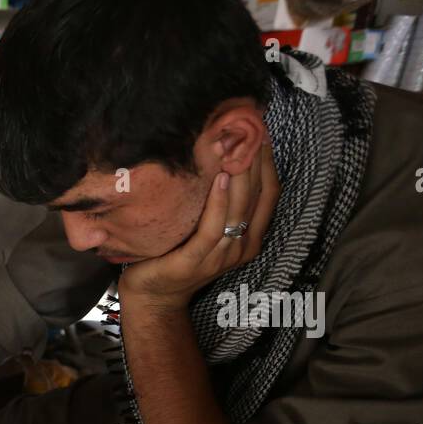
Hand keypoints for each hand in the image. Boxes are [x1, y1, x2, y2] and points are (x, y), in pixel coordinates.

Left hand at [120, 141, 278, 312]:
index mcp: (249, 236)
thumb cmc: (177, 255)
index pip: (268, 193)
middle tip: (248, 128)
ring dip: (239, 176)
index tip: (260, 133)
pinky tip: (219, 178)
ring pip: (239, 209)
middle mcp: (241, 246)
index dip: (268, 162)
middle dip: (254, 161)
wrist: (154, 295)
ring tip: (236, 146)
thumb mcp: (205, 226)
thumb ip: (220, 202)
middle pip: (256, 196)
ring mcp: (221, 256)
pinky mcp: (197, 260)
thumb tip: (222, 157)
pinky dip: (219, 202)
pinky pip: (213, 227)